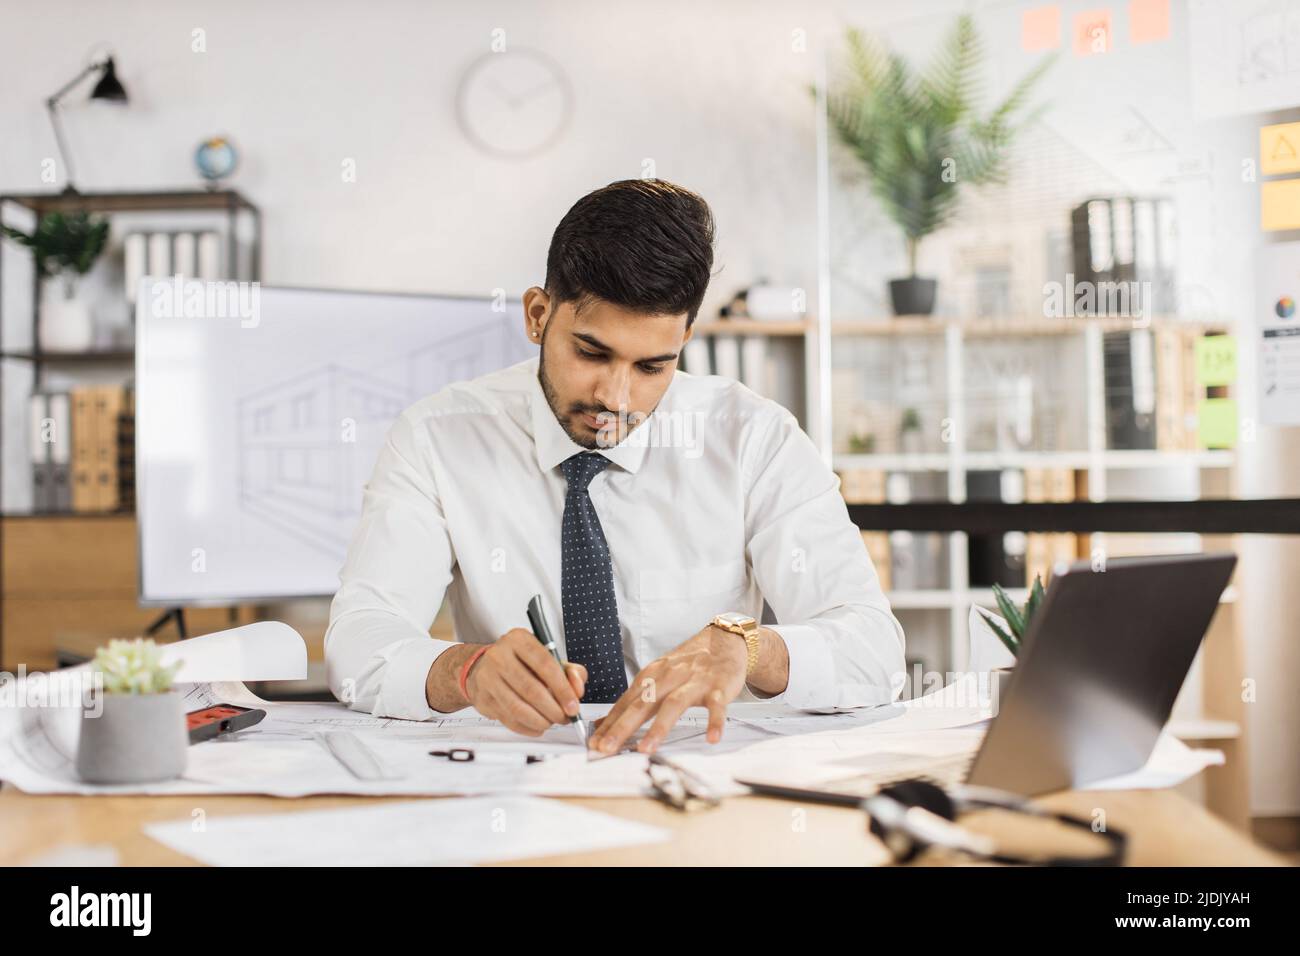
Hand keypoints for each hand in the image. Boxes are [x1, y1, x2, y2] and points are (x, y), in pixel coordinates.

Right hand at [465, 629, 586, 736]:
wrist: (483, 667)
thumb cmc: (520, 662)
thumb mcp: (547, 657)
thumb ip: (569, 671)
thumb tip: (577, 689)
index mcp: (519, 640)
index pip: (545, 665)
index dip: (563, 689)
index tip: (573, 704)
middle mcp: (500, 656)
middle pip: (532, 689)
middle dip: (554, 709)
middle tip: (565, 717)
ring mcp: (488, 678)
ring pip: (519, 708)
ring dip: (541, 721)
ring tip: (551, 722)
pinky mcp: (483, 698)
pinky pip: (508, 719)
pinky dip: (527, 728)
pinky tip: (537, 726)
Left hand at [588, 625, 746, 755]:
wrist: (724, 641)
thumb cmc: (688, 664)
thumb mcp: (658, 677)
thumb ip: (635, 700)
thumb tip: (604, 723)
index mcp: (652, 676)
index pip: (626, 702)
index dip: (609, 723)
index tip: (593, 743)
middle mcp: (670, 677)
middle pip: (643, 703)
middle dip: (623, 727)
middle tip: (607, 748)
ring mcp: (694, 681)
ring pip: (674, 704)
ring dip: (659, 727)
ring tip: (646, 749)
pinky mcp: (718, 687)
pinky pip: (717, 706)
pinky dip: (714, 722)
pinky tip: (711, 738)